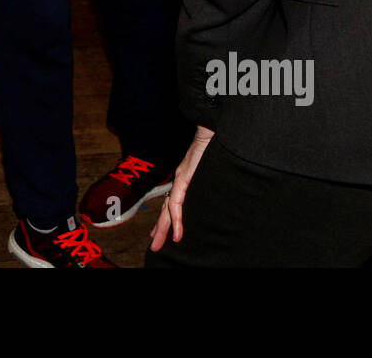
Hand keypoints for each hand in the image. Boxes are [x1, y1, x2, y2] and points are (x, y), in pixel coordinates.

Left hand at [148, 125, 214, 252]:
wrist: (213, 127)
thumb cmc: (216, 145)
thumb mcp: (211, 168)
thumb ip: (208, 179)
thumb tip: (217, 192)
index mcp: (186, 178)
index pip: (174, 202)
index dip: (169, 219)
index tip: (164, 233)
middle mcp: (180, 179)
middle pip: (168, 209)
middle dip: (161, 229)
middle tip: (154, 246)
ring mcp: (181, 178)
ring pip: (169, 209)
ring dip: (164, 228)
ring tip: (158, 244)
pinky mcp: (185, 176)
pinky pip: (178, 202)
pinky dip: (177, 219)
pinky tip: (177, 234)